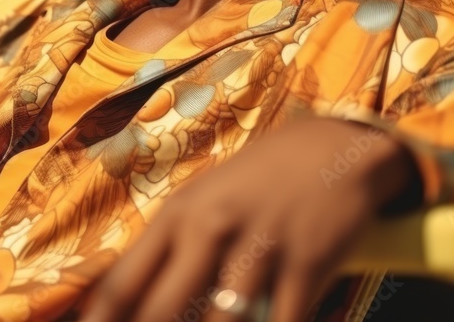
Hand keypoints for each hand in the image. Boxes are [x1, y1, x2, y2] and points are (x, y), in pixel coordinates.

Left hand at [81, 116, 418, 321]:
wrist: (331, 149)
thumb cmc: (256, 182)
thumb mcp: (202, 202)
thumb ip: (170, 251)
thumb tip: (128, 305)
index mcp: (176, 215)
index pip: (121, 284)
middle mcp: (210, 228)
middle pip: (160, 310)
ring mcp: (258, 246)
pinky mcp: (306, 264)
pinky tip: (272, 319)